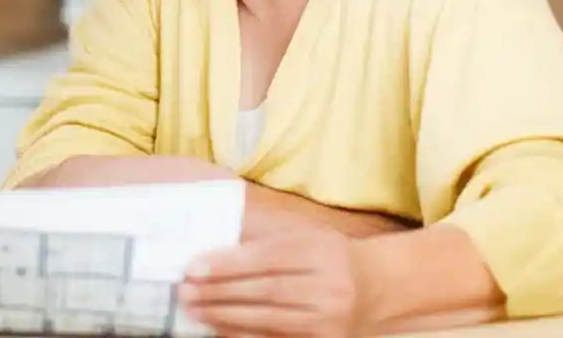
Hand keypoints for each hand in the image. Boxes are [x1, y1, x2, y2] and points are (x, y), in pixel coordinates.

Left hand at [178, 224, 370, 337]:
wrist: (377, 287)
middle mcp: (329, 286)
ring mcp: (329, 319)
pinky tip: (219, 329)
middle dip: (219, 292)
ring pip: (268, 319)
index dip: (226, 264)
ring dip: (225, 316)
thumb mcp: (303, 236)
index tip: (193, 267)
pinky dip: (244, 335)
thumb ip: (262, 240)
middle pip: (264, 290)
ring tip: (195, 310)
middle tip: (185, 292)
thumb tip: (209, 249)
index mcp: (320, 250)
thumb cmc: (328, 256)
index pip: (266, 258)